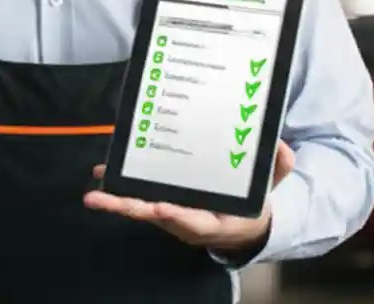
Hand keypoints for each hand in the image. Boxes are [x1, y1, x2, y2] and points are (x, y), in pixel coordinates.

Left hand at [83, 140, 295, 252]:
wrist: (244, 228)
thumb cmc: (253, 206)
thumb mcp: (270, 189)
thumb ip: (277, 168)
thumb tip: (280, 146)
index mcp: (216, 222)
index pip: (195, 221)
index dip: (177, 215)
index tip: (160, 206)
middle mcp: (188, 222)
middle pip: (156, 216)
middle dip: (128, 207)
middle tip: (98, 198)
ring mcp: (173, 216)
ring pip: (141, 209)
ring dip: (116, 199)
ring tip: (93, 188)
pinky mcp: (163, 207)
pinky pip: (139, 200)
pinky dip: (120, 190)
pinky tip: (101, 176)